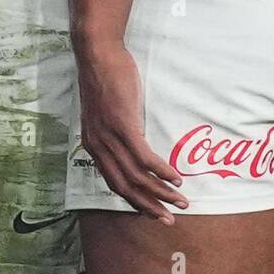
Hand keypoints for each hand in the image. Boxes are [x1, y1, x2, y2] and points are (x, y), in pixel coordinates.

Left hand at [75, 42, 187, 221]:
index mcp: (93, 146)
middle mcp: (99, 147)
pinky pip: (145, 158)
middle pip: (125, 188)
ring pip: (137, 176)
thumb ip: (113, 129)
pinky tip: (175, 178)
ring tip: (180, 201)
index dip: (135, 200)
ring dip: (161, 192)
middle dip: (150, 207)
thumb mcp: (104, 111)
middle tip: (169, 219)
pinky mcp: (124, 125)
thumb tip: (131, 140)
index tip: (152, 211)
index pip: (114, 183)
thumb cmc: (104, 77)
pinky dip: (161, 171)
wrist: (98, 54)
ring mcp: (111, 137)